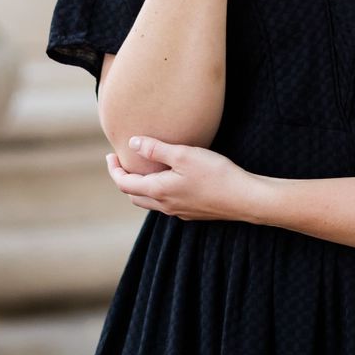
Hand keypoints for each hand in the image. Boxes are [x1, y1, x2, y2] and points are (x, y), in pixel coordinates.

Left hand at [104, 138, 265, 223]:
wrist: (244, 199)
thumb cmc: (215, 174)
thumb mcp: (184, 155)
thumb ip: (156, 150)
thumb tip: (132, 142)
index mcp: (158, 191)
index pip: (124, 184)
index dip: (114, 170)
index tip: (110, 156)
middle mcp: (165, 205)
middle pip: (134, 195)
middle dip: (124, 179)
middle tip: (122, 161)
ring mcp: (179, 211)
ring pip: (150, 201)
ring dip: (140, 186)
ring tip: (143, 169)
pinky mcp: (192, 212)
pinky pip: (165, 203)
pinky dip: (157, 191)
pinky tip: (169, 179)